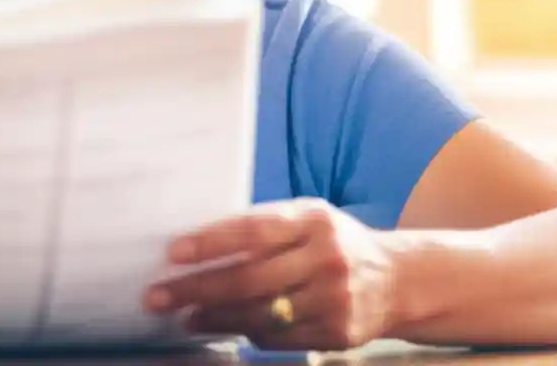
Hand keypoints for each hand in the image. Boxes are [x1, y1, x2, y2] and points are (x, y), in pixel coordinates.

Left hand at [143, 198, 396, 350]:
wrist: (398, 279)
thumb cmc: (334, 242)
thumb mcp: (308, 218)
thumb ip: (265, 226)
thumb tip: (198, 242)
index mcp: (314, 220)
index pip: (254, 230)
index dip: (211, 242)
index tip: (174, 252)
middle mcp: (326, 258)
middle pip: (250, 278)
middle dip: (197, 288)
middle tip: (158, 296)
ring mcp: (334, 298)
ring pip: (260, 314)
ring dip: (214, 317)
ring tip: (185, 316)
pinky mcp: (338, 333)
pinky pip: (279, 337)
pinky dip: (246, 333)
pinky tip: (223, 328)